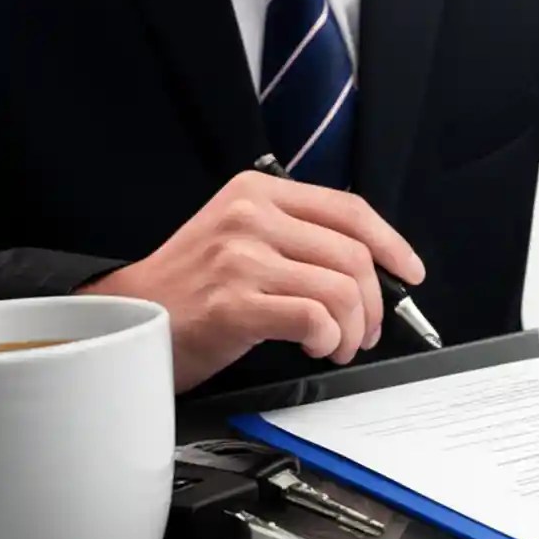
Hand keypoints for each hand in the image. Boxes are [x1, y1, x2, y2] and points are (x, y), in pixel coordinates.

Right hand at [77, 171, 425, 391]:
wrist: (128, 319)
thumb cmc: (194, 287)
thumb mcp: (244, 236)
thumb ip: (300, 237)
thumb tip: (373, 268)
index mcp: (259, 192)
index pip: (350, 210)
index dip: (392, 244)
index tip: (410, 272)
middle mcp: (250, 216)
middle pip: (353, 255)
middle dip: (374, 302)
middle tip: (368, 330)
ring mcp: (241, 258)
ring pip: (340, 290)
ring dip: (353, 328)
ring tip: (339, 345)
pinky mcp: (234, 302)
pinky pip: (313, 318)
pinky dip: (328, 338)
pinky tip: (318, 347)